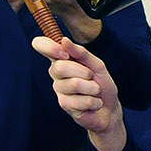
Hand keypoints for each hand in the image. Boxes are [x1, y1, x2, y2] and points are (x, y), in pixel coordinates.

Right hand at [34, 34, 127, 150]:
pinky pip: (80, 100)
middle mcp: (56, 72)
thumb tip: (64, 40)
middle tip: (92, 77)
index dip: (48, 47)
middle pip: (60, 67)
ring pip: (74, 84)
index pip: (41, 45)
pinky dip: (94, 101)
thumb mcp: (97, 65)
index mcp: (61, 58)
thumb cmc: (102, 85)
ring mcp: (59, 89)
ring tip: (96, 91)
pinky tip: (94, 103)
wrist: (109, 109)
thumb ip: (82, 53)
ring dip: (92, 88)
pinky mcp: (64, 104)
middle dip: (83, 72)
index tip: (64, 53)